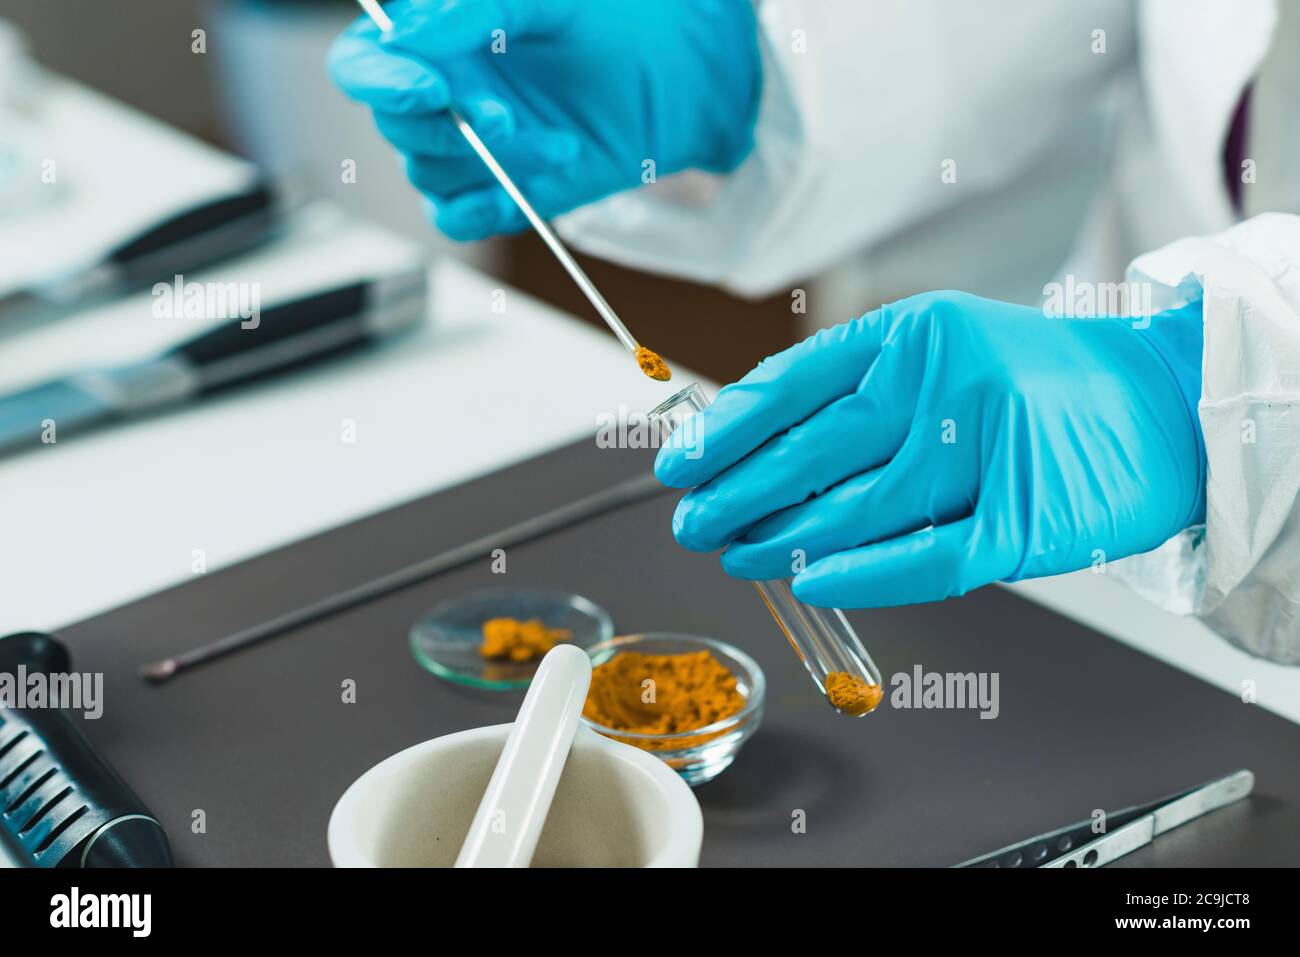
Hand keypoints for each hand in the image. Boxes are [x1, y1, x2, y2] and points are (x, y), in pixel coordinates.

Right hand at [328, 0, 760, 240]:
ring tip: (558, 143)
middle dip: (451, 129)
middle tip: (510, 119)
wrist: (694, 78)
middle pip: (397, 126)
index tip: (432, 89)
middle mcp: (449, 89)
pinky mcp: (507, 189)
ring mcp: (476, 144)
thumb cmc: (629, 17)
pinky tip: (519, 191)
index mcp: (443, 33)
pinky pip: (457, 219)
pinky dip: (477, 213)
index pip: (366, 62)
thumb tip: (409, 34)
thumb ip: (476, 6)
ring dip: (492, 166)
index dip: (382, 81)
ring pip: (432, 174)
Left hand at [655, 291, 1206, 607]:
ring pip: (854, 510)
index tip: (680, 463)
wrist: (1164, 408)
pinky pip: (921, 558)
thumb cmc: (1037, 383)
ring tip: (738, 554)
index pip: (792, 385)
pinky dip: (860, 575)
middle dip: (736, 494)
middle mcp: (947, 382)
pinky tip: (809, 583)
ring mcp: (988, 451)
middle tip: (694, 522)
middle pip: (811, 453)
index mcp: (916, 333)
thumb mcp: (941, 351)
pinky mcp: (1023, 522)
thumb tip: (751, 439)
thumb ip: (856, 388)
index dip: (726, 431)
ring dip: (782, 541)